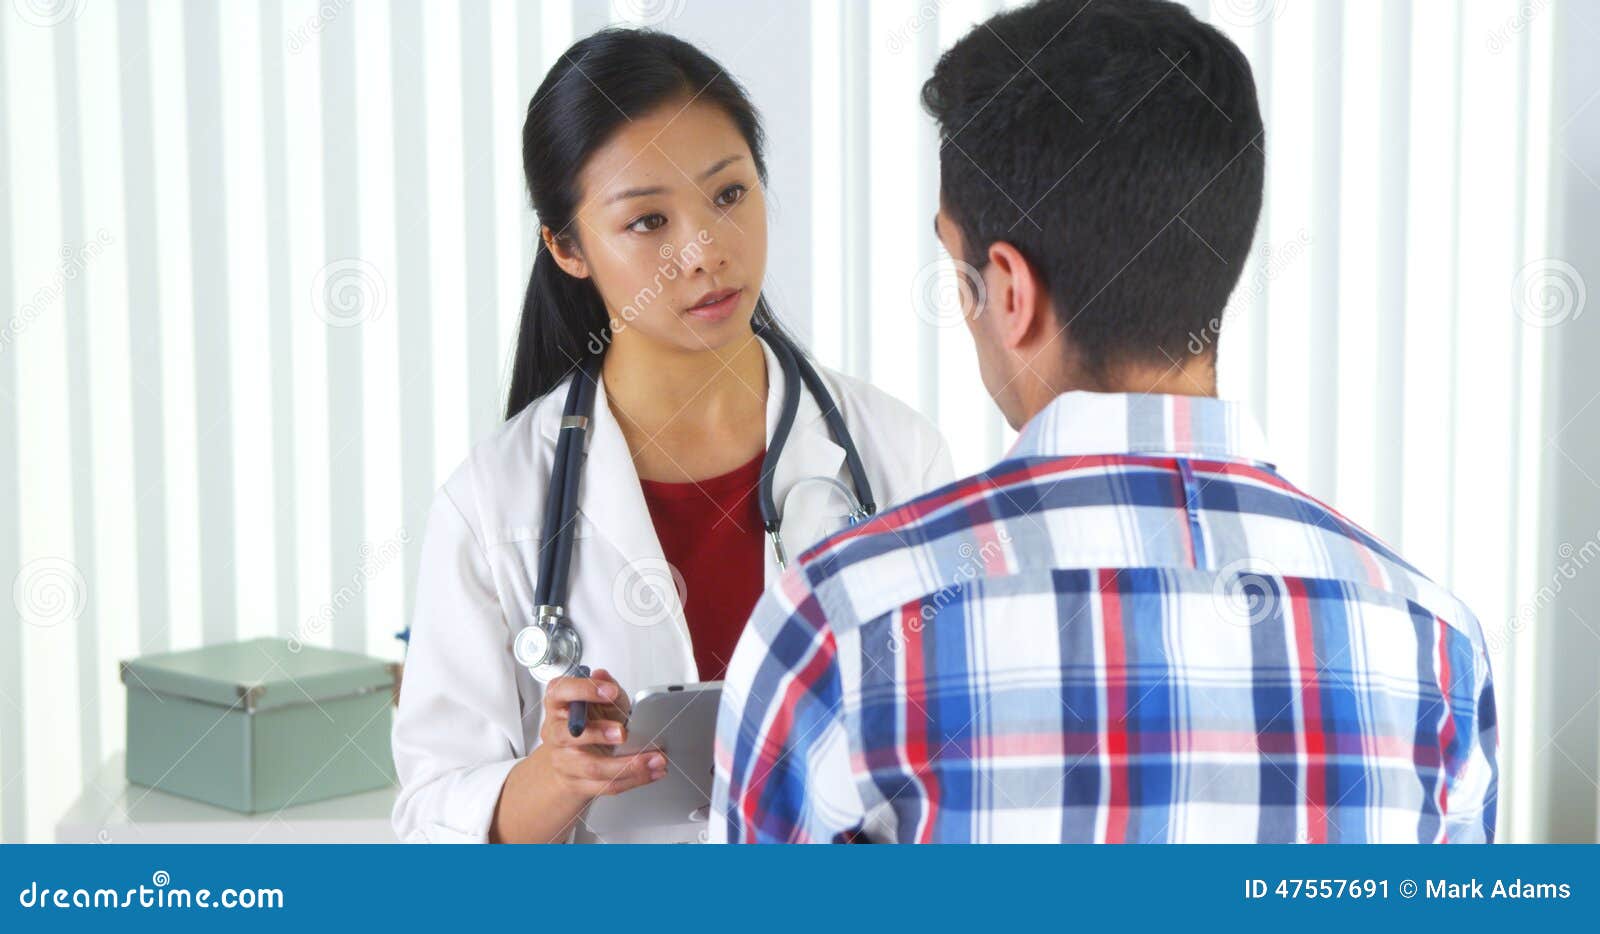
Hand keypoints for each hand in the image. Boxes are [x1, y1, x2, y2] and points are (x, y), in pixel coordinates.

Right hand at [532, 668, 667, 801]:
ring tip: (654, 758)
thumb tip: (602, 675)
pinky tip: (653, 771)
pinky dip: (635, 779)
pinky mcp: (579, 784)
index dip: (585, 690)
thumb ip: (606, 687)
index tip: (610, 691)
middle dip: (598, 734)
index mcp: (558, 705)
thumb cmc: (588, 722)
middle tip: (623, 732)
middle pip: (570, 736)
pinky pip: (607, 785)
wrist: (570, 758)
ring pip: (592, 767)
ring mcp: (564, 761)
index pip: (562, 692)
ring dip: (628, 765)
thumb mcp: (600, 700)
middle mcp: (556, 733)